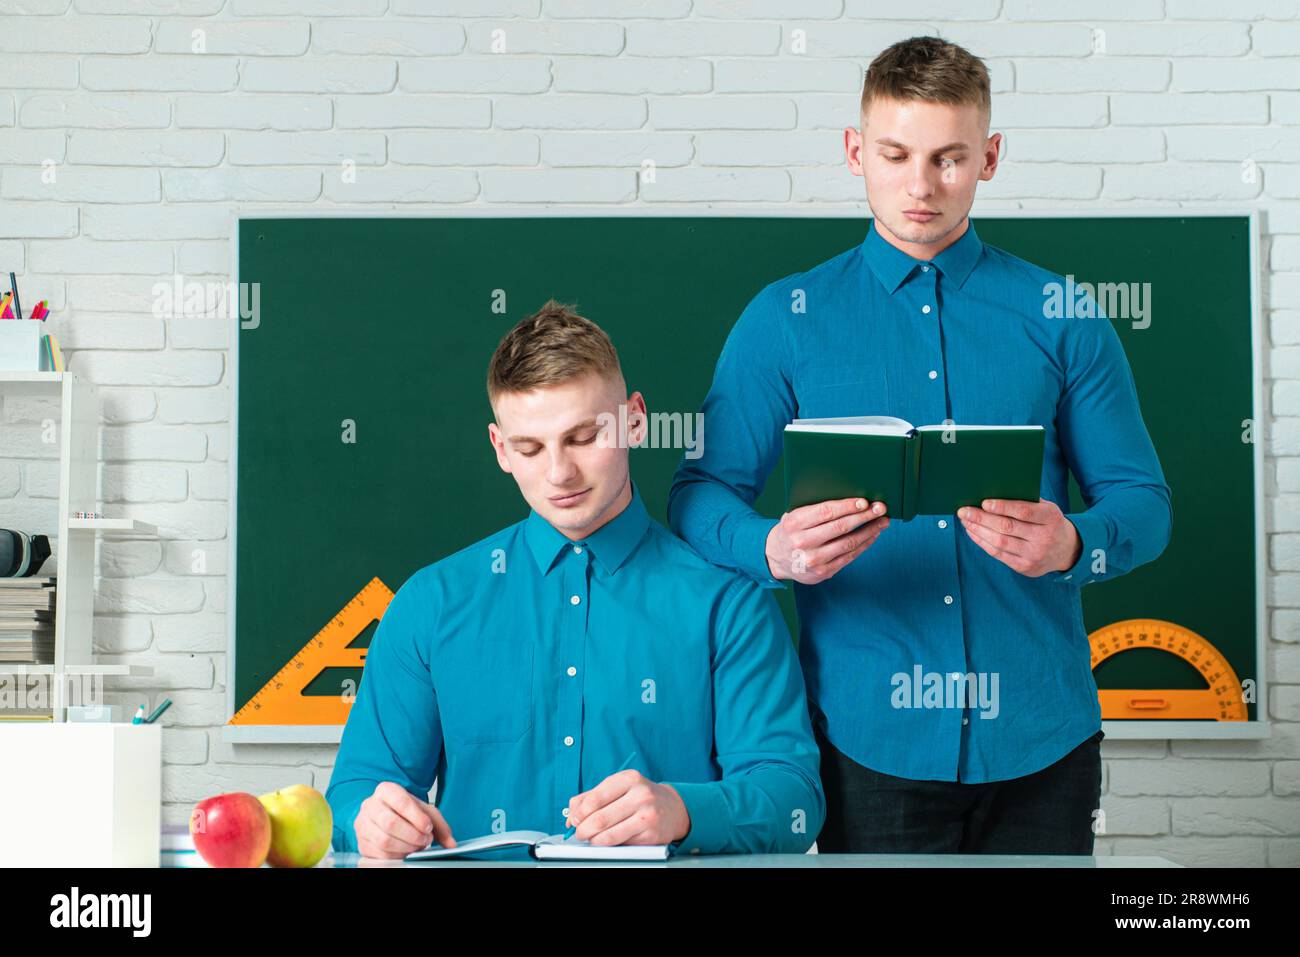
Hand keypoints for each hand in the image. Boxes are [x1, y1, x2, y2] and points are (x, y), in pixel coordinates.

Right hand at [354, 781, 454, 858]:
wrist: (385, 813)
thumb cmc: (404, 811)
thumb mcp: (423, 811)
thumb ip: (439, 824)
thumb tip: (451, 844)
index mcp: (386, 790)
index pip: (401, 801)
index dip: (417, 817)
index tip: (428, 827)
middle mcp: (370, 805)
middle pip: (391, 823)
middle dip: (413, 835)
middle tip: (425, 840)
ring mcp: (363, 824)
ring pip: (384, 840)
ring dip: (405, 847)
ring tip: (417, 846)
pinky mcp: (361, 842)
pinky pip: (379, 854)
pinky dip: (396, 856)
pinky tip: (405, 851)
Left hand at [566, 770, 689, 845]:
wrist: (672, 807)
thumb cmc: (639, 796)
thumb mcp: (618, 787)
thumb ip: (591, 797)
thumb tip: (571, 814)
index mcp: (629, 779)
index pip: (595, 798)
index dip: (580, 812)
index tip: (574, 819)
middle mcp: (640, 795)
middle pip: (600, 818)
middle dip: (584, 829)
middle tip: (580, 833)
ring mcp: (647, 816)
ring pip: (609, 835)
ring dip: (594, 840)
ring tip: (590, 838)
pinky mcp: (651, 835)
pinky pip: (622, 844)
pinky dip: (610, 845)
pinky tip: (608, 840)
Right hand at [765, 497, 889, 583]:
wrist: (775, 558)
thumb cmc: (790, 531)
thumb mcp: (794, 516)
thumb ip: (815, 509)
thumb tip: (850, 500)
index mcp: (794, 523)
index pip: (826, 512)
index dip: (848, 506)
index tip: (864, 501)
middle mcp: (802, 542)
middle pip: (840, 527)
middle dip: (864, 516)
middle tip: (880, 509)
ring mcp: (813, 559)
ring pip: (848, 543)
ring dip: (869, 531)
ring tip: (882, 521)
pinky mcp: (823, 571)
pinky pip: (849, 556)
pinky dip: (864, 544)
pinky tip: (872, 535)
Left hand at [957, 498, 1081, 576]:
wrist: (1068, 550)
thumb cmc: (1050, 523)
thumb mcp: (1047, 509)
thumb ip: (1026, 501)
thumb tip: (993, 493)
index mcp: (1051, 518)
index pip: (1025, 511)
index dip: (1003, 507)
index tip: (984, 502)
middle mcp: (1044, 538)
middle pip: (1007, 527)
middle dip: (981, 518)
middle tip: (964, 511)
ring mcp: (1034, 555)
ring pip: (1000, 542)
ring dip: (978, 530)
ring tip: (965, 521)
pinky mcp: (1025, 567)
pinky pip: (998, 554)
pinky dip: (982, 542)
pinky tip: (973, 533)